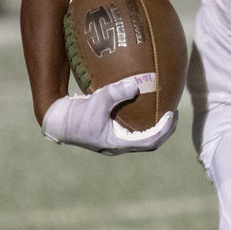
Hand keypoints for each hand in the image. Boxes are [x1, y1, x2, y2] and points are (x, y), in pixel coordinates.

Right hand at [41, 73, 176, 153]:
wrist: (56, 120)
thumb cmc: (75, 115)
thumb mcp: (96, 102)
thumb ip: (115, 93)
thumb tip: (136, 85)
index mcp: (118, 144)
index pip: (150, 141)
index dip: (165, 129)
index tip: (172, 113)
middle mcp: (119, 144)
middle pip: (150, 142)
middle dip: (165, 129)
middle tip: (173, 112)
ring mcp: (115, 139)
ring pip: (142, 136)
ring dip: (155, 125)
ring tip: (163, 109)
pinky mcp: (110, 131)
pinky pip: (132, 128)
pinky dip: (142, 119)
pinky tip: (143, 104)